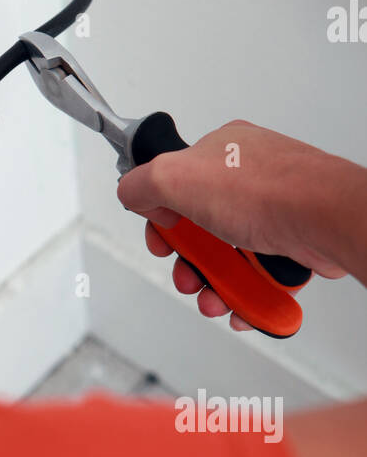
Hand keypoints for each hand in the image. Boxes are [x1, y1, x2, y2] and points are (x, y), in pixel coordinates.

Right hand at [116, 120, 346, 329]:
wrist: (325, 217)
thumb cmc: (267, 190)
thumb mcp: (175, 177)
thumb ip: (141, 183)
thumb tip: (131, 193)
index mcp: (219, 151)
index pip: (174, 183)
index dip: (161, 218)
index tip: (161, 240)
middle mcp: (246, 178)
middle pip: (200, 227)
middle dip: (188, 261)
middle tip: (187, 277)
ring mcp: (271, 210)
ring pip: (229, 254)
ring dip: (214, 283)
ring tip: (213, 300)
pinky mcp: (291, 241)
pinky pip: (259, 272)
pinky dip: (246, 293)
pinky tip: (240, 305)